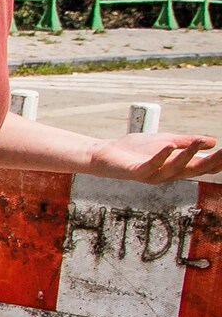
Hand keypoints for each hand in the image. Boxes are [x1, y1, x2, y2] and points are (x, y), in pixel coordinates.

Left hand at [88, 130, 221, 182]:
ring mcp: (151, 175)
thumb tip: (212, 142)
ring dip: (188, 156)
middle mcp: (166, 174)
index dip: (217, 162)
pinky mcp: (135, 172)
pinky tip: (170, 146)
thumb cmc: (135, 149)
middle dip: (210, 162)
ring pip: (174, 169)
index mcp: (176, 167)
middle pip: (193, 171)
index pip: (201, 167)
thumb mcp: (167, 141)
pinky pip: (150, 167)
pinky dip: (161, 157)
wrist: (105, 153)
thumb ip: (188, 142)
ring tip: (199, 142)